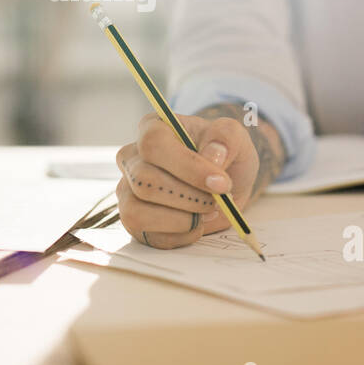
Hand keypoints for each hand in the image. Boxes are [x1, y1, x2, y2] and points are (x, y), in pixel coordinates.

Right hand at [114, 113, 258, 249]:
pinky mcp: (135, 219)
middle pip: (144, 182)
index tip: (220, 183)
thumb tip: (213, 155)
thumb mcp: (235, 136)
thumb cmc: (224, 154)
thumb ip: (225, 136)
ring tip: (208, 212)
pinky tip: (198, 223)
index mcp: (152, 128)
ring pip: (136, 212)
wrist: (224, 181)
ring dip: (181, 220)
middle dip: (188, 198)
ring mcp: (128, 190)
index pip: (153, 145)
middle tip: (218, 201)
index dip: (187, 167)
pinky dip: (181, 235)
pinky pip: (149, 236)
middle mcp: (132, 158)